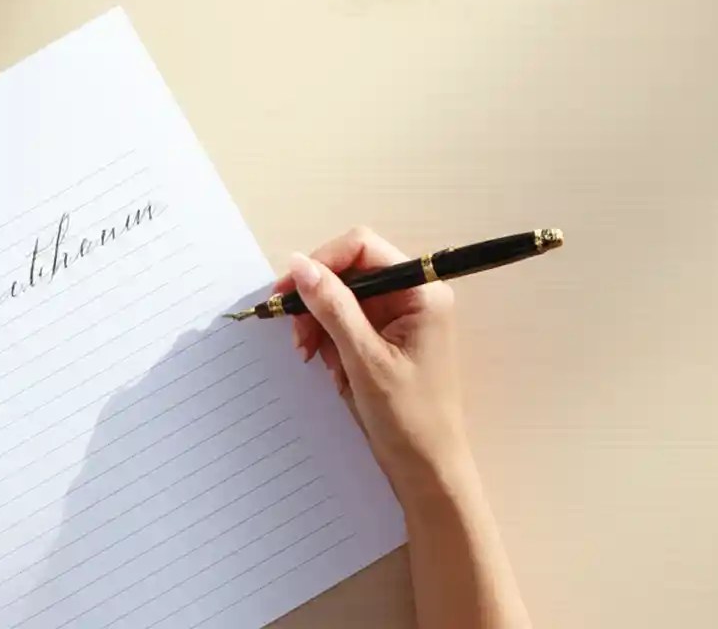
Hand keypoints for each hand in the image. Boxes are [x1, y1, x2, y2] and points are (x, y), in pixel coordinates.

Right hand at [274, 227, 468, 498]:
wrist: (427, 469)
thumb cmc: (407, 418)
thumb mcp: (364, 359)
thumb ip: (332, 307)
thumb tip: (299, 265)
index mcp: (421, 292)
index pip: (362, 247)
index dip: (322, 262)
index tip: (290, 291)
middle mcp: (413, 296)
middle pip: (349, 272)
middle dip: (317, 301)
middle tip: (296, 336)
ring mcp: (399, 318)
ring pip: (342, 300)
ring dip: (321, 327)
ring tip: (315, 360)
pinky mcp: (387, 339)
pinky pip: (347, 325)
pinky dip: (331, 344)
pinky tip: (336, 374)